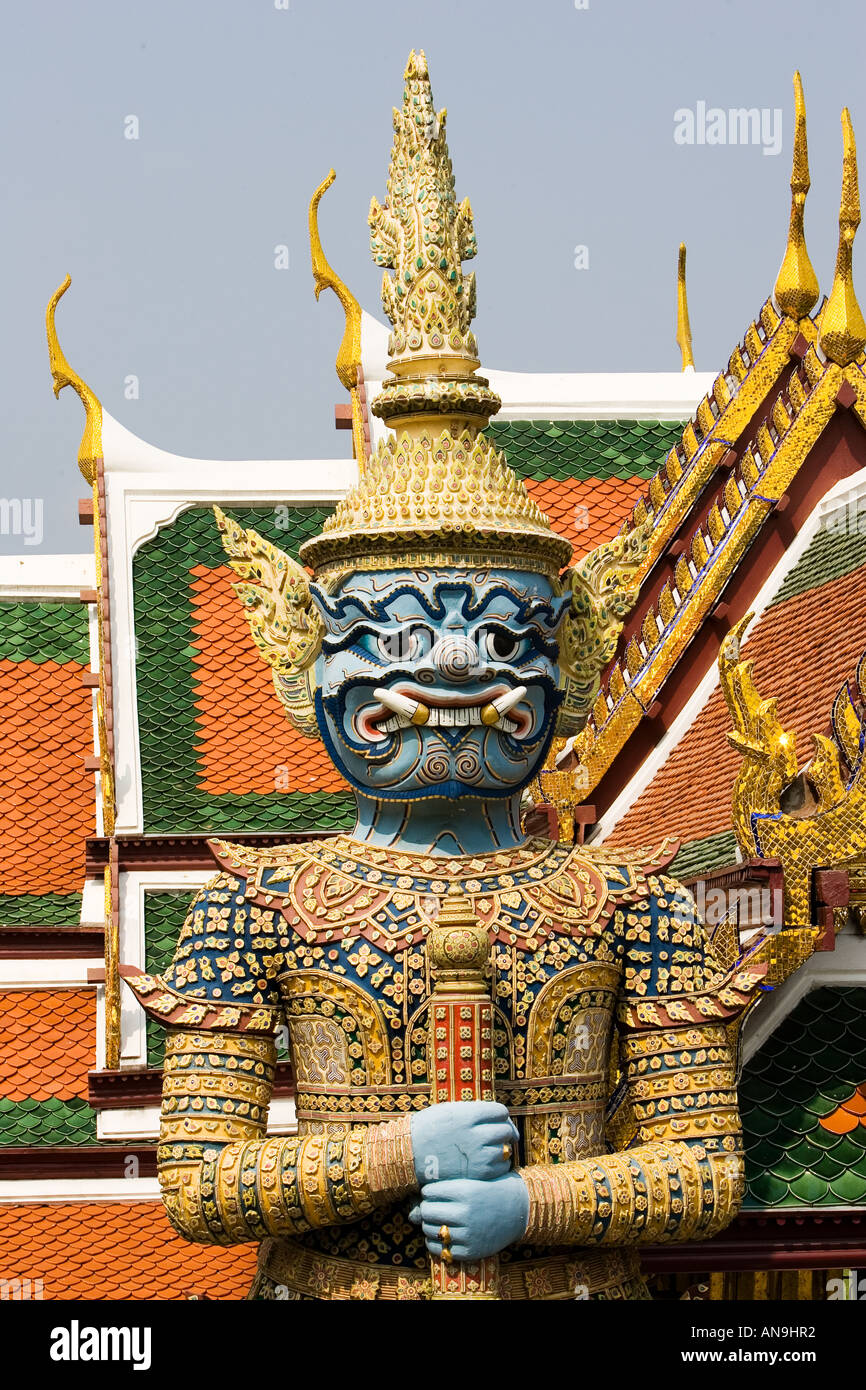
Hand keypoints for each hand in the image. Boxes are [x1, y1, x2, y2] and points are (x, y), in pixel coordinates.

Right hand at [409, 1101, 518, 1183]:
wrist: (411, 1154)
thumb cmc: (430, 1129)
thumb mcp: (451, 1110)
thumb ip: (475, 1112)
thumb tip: (497, 1117)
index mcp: (470, 1115)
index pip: (500, 1112)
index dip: (501, 1116)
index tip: (498, 1121)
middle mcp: (477, 1135)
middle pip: (506, 1131)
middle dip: (504, 1132)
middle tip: (498, 1136)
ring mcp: (478, 1156)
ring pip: (506, 1150)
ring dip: (502, 1149)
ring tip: (491, 1150)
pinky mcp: (478, 1174)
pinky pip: (501, 1168)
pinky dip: (499, 1165)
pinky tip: (488, 1163)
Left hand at [410, 1173, 529, 1260]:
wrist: (517, 1209)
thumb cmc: (488, 1191)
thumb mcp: (468, 1185)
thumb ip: (440, 1194)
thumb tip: (412, 1214)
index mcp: (464, 1191)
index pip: (428, 1192)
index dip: (429, 1192)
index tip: (436, 1194)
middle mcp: (465, 1213)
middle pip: (427, 1212)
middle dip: (427, 1210)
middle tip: (435, 1209)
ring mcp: (468, 1233)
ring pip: (431, 1231)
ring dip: (429, 1227)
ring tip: (439, 1222)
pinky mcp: (470, 1251)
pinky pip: (441, 1251)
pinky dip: (436, 1245)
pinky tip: (443, 1237)